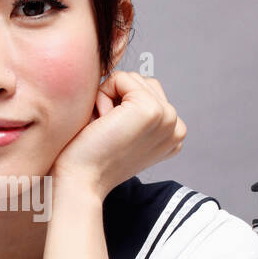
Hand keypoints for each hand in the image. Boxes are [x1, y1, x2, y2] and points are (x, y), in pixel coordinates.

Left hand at [49, 71, 185, 200]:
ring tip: (105, 129)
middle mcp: (176, 127)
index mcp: (173, 135)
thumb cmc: (91, 158)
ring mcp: (167, 117)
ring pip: (131, 79)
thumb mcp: (125, 132)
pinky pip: (120, 78)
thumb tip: (126, 78)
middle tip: (107, 133)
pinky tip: (102, 123)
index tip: (115, 137)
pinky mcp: (150, 109)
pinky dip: (102, 95)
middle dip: (116, 100)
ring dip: (108, 98)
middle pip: (141, 83)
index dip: (123, 107)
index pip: (149, 93)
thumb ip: (136, 110)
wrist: (81, 180)